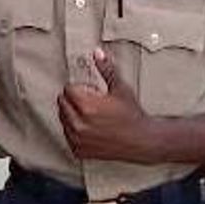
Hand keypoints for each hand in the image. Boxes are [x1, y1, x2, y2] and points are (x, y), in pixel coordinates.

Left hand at [59, 48, 155, 162]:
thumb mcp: (120, 89)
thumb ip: (106, 70)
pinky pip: (67, 135)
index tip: (91, 92)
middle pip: (62, 103)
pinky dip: (75, 131)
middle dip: (74, 100)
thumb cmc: (132, 115)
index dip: (79, 88)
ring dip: (72, 115)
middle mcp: (78, 123)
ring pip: (63, 119)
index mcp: (86, 105)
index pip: (67, 89)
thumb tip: (97, 53)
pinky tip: (91, 129)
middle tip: (93, 104)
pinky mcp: (79, 150)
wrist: (142, 141)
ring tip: (93, 117)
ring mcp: (77, 139)